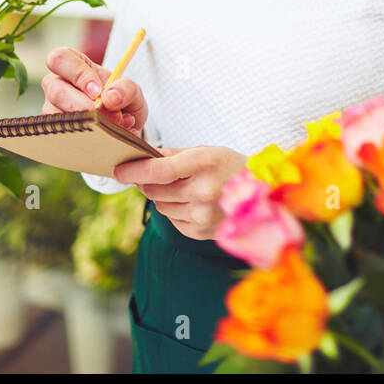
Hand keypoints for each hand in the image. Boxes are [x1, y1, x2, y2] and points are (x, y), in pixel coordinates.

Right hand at [41, 45, 147, 134]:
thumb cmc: (123, 102)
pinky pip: (65, 136)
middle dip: (86, 106)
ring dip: (93, 124)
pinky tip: (105, 136)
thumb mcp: (132, 92)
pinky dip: (90, 138)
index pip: (60, 59)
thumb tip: (109, 97)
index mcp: (73, 65)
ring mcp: (52, 110)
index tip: (98, 91)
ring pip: (60, 117)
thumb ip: (126, 89)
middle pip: (56, 91)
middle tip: (111, 115)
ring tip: (116, 125)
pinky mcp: (55, 131)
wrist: (124, 129)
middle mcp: (57, 85)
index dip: (78, 74)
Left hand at [114, 146, 247, 240]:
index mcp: (204, 163)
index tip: (119, 170)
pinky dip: (175, 210)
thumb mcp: (207, 151)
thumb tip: (142, 156)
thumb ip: (173, 154)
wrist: (264, 196)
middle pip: (154, 189)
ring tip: (182, 188)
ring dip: (162, 196)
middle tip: (154, 174)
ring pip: (160, 205)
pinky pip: (172, 219)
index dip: (134, 170)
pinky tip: (192, 203)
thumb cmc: (232, 168)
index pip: (158, 170)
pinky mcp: (200, 231)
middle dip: (148, 181)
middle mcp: (203, 191)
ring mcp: (201, 214)